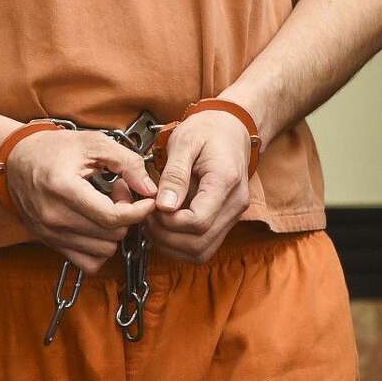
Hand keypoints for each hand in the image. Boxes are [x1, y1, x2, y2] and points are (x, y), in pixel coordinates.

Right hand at [5, 130, 156, 271]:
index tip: (147, 200)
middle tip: (118, 192)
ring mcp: (50, 234)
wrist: (16, 160)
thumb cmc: (53, 149)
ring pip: (103, 252)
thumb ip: (127, 163)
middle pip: (112, 236)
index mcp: (64, 189)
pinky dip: (100, 249)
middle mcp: (55, 216)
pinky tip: (97, 226)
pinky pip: (88, 263)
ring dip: (113, 232)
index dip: (139, 210)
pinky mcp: (50, 243)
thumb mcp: (93, 143)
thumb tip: (150, 189)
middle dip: (125, 215)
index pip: (113, 217)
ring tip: (106, 206)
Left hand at [149, 111, 252, 262]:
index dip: (169, 222)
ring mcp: (232, 215)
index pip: (198, 221)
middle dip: (165, 236)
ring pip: (201, 251)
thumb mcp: (185, 142)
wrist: (230, 128)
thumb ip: (175, 175)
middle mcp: (234, 204)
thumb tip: (164, 206)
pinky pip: (203, 246)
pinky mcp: (225, 221)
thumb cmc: (208, 131)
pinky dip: (180, 243)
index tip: (152, 206)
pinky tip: (165, 225)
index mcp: (225, 181)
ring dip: (171, 244)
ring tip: (153, 221)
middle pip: (199, 243)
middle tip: (147, 216)